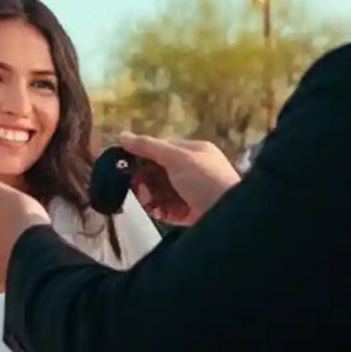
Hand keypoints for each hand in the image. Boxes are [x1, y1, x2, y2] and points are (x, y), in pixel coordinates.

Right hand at [117, 132, 239, 225]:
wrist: (230, 216)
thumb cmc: (205, 180)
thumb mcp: (176, 158)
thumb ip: (148, 147)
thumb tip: (121, 135)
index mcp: (194, 152)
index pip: (161, 148)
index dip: (141, 154)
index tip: (123, 163)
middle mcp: (194, 170)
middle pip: (159, 171)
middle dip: (144, 178)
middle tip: (133, 186)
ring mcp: (192, 193)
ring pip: (161, 191)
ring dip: (149, 195)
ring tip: (144, 201)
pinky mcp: (190, 213)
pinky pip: (168, 209)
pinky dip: (158, 209)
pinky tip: (152, 211)